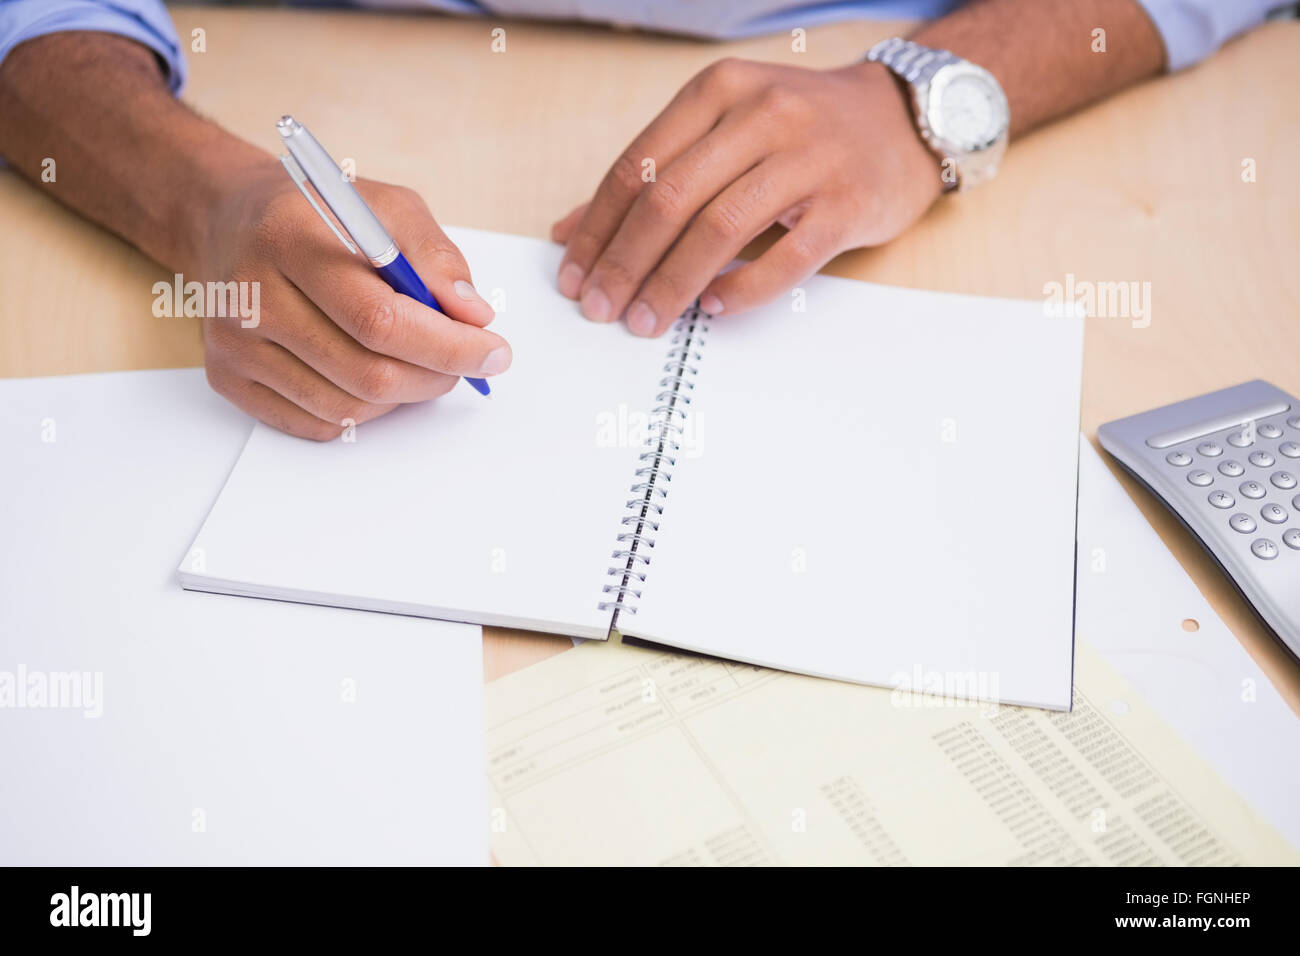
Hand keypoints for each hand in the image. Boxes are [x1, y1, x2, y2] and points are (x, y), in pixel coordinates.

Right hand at [198, 164, 509, 439]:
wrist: (229, 220)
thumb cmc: (317, 214)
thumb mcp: (383, 206)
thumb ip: (435, 256)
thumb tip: (473, 316)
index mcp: (289, 239)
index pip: (381, 319)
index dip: (448, 346)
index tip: (493, 352)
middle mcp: (251, 296)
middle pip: (367, 372)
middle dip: (436, 375)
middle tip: (467, 362)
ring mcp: (233, 344)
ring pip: (347, 407)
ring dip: (405, 395)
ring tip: (420, 362)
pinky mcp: (228, 378)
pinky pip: (318, 423)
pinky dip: (365, 410)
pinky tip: (374, 374)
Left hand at [552, 58, 943, 335]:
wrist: (902, 120)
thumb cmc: (800, 131)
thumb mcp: (723, 128)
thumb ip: (654, 173)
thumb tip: (573, 232)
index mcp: (718, 92)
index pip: (637, 167)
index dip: (597, 228)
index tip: (573, 276)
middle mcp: (761, 115)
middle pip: (670, 199)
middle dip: (624, 263)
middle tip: (602, 309)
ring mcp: (809, 158)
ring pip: (720, 229)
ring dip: (671, 284)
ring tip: (645, 320)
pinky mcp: (846, 204)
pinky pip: (785, 259)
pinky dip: (742, 289)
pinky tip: (712, 309)